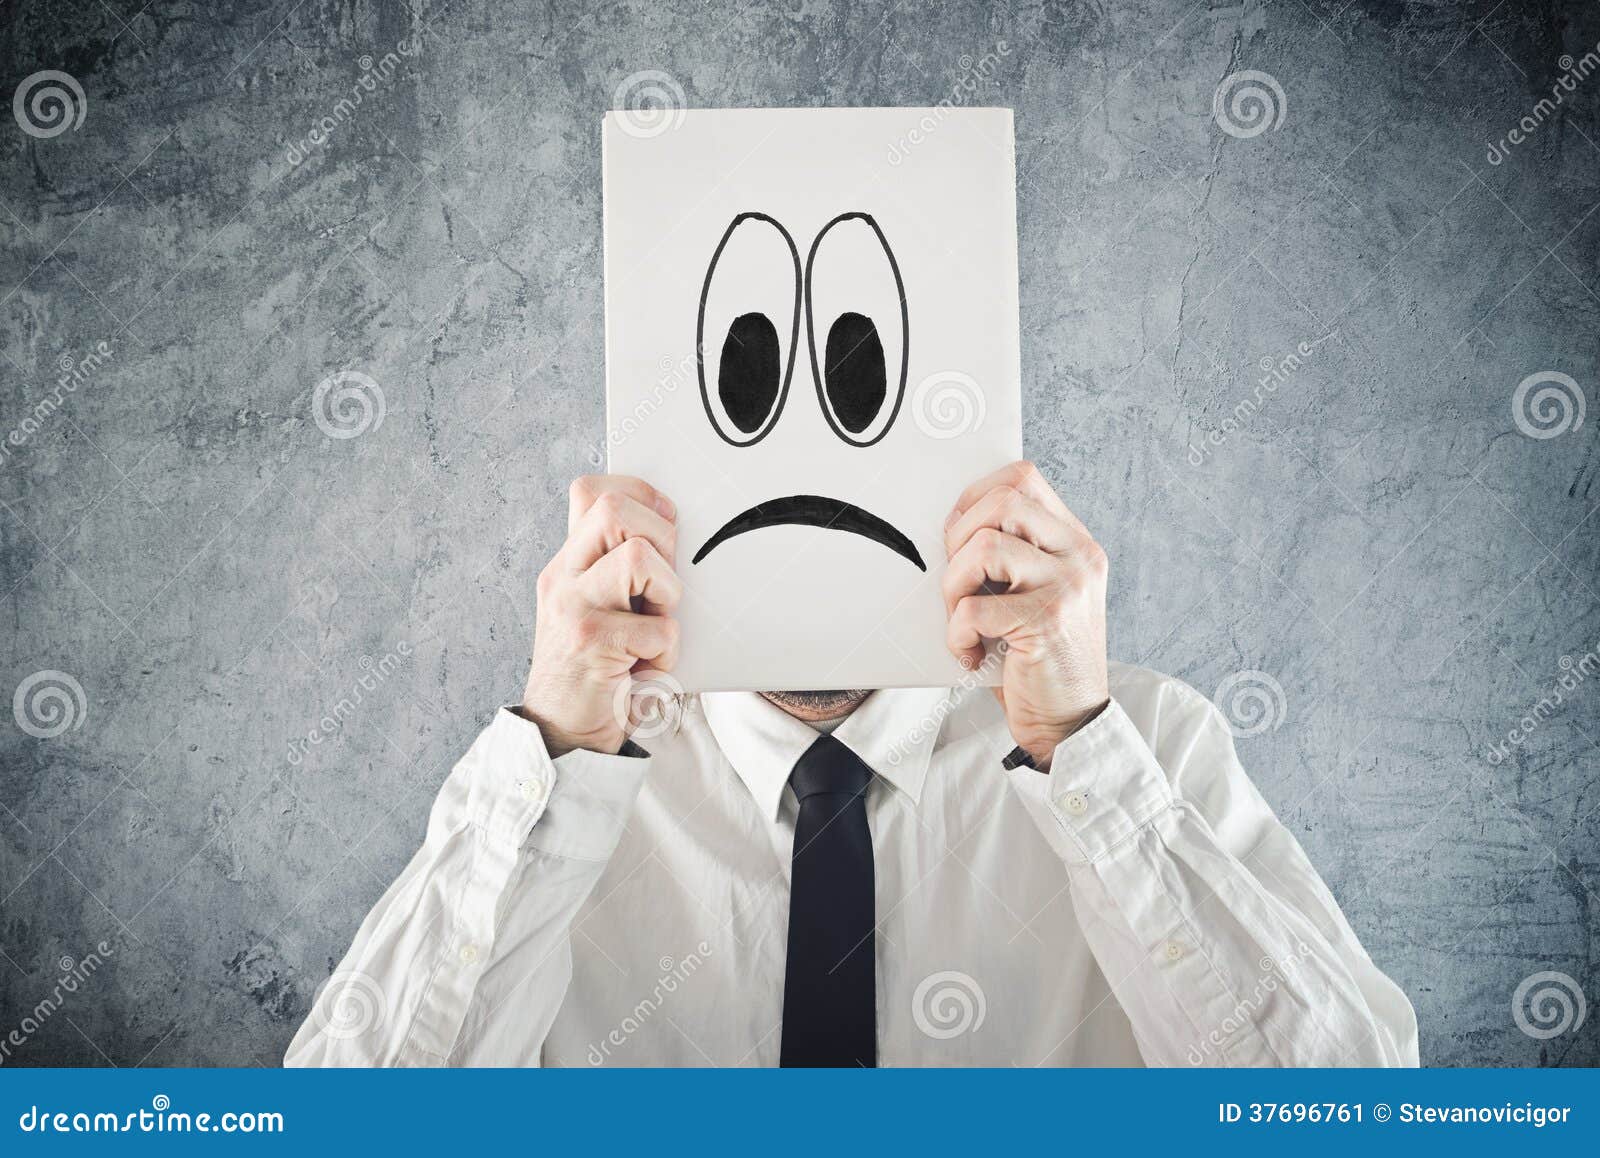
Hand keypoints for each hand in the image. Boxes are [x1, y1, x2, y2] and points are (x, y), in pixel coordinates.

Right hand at [520, 475, 680, 756]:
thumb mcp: (594, 607)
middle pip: (615, 511)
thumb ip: (617, 570)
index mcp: (567, 563)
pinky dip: (666, 652)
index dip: (639, 494)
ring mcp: (573, 608)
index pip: (591, 492)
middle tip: (660, 584)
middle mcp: (563, 578)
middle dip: (658, 539)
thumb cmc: (593, 669)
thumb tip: (671, 530)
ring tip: (653, 623)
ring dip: (665, 593)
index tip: (664, 522)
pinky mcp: (591, 644)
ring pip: (637, 558)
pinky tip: (647, 667)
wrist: (561, 731)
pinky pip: (657, 628)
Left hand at [942, 461, 1109, 768]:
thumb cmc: (1040, 659)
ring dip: (954, 586)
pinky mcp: (1047, 623)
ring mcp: (1066, 587)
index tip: (956, 533)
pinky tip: (970, 652)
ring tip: (962, 619)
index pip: (1023, 478)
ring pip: (984, 547)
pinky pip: (974, 608)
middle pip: (1003, 500)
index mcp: (1075, 543)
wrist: (1071, 722)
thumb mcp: (1036, 594)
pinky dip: (957, 634)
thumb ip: (1012, 556)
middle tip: (957, 581)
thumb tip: (952, 526)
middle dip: (960, 538)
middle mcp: (1078, 557)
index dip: (975, 497)